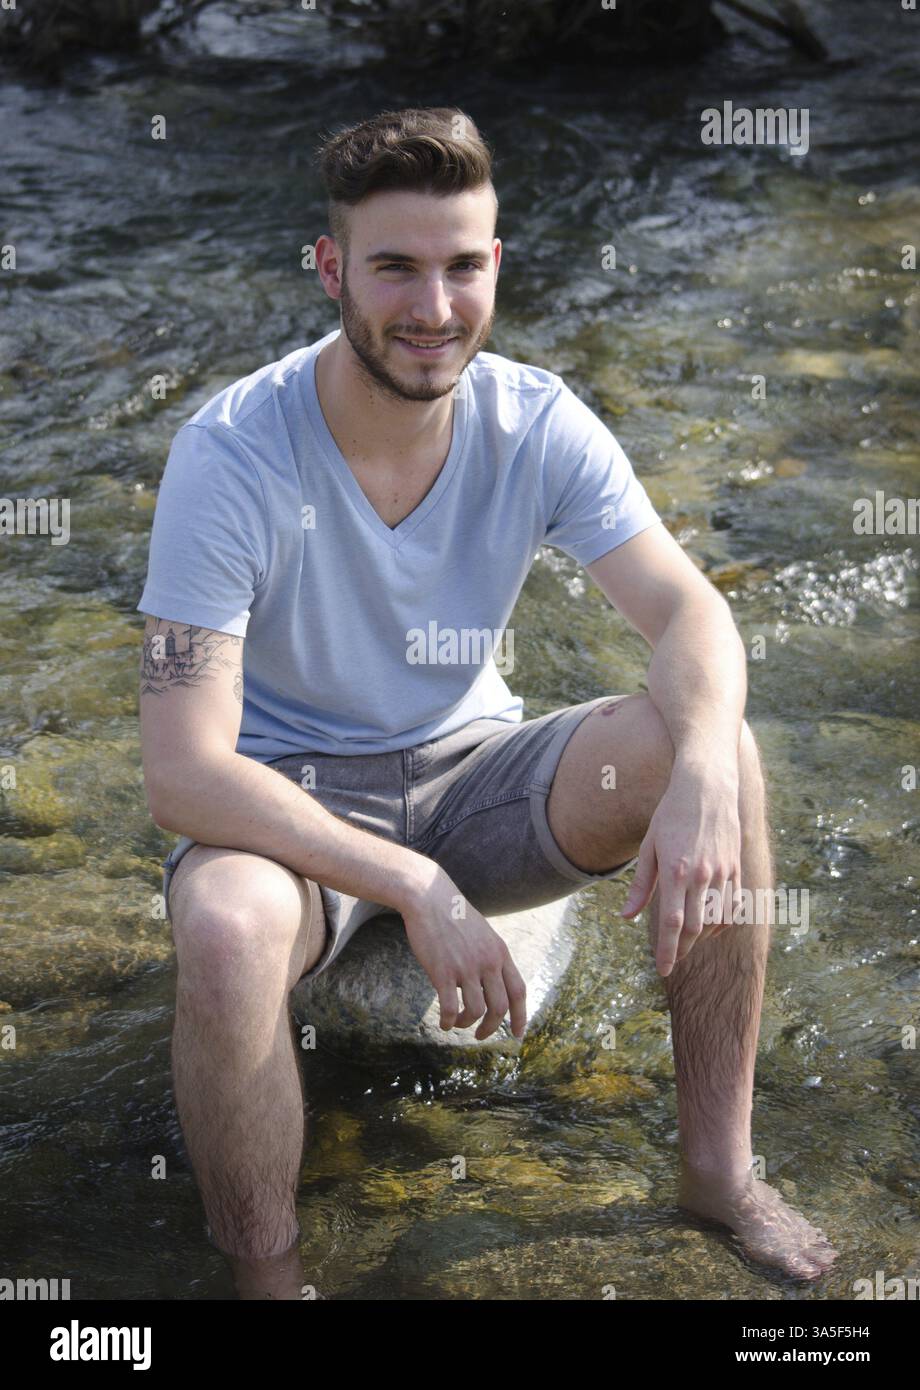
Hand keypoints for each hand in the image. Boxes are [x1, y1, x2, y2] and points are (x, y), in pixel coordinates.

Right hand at [399, 867, 527, 1040]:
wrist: (429, 897)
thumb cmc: (453, 916)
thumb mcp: (483, 934)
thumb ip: (490, 957)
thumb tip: (489, 985)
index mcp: (500, 953)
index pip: (519, 992)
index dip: (521, 1017)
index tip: (518, 1035)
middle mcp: (488, 962)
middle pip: (500, 1008)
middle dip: (492, 1027)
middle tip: (480, 1035)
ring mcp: (466, 967)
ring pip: (477, 1011)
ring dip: (467, 1024)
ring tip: (459, 1023)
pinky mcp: (443, 972)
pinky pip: (451, 1008)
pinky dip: (449, 1022)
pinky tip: (444, 1022)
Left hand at [620, 761, 741, 975]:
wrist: (706, 787)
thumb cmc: (670, 815)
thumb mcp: (649, 847)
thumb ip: (641, 886)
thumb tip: (627, 917)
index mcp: (676, 871)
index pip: (672, 923)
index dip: (667, 950)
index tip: (662, 968)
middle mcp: (703, 875)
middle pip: (695, 927)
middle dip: (683, 949)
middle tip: (672, 959)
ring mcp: (723, 872)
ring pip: (716, 920)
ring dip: (701, 937)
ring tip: (687, 941)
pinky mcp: (736, 868)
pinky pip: (734, 906)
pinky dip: (722, 922)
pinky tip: (709, 925)